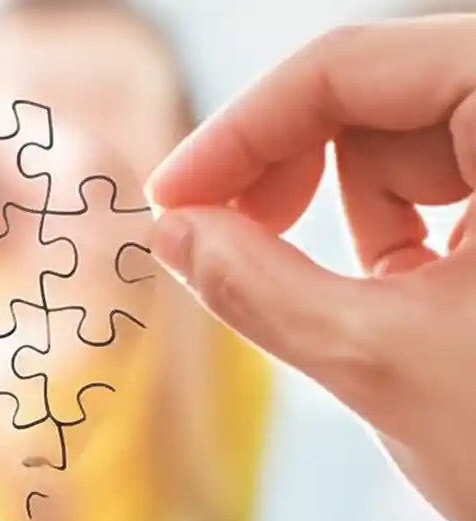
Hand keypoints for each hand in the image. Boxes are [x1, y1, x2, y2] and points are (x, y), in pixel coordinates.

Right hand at [146, 16, 475, 520]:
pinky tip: (392, 300)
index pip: (353, 64)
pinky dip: (393, 238)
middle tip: (217, 240)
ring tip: (347, 305)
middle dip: (291, 171)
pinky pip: (443, 185)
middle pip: (375, 97)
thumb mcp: (378, 363)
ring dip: (348, 216)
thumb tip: (171, 232)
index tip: (170, 199)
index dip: (240, 129)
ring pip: (404, 144)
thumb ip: (255, 286)